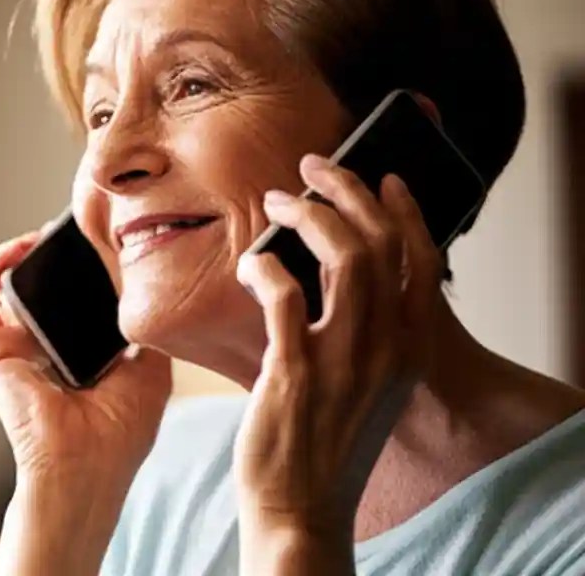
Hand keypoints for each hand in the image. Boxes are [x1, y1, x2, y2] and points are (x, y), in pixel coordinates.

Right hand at [0, 229, 171, 573]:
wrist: (85, 468)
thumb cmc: (118, 435)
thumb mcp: (150, 370)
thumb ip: (145, 330)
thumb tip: (148, 286)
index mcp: (75, 355)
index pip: (71, 302)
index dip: (81, 269)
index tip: (102, 240)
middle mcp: (40, 350)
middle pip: (37, 289)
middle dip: (50, 255)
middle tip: (74, 227)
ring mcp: (12, 350)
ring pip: (2, 288)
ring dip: (17, 254)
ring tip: (45, 232)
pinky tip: (18, 248)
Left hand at [233, 155, 443, 569]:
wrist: (302, 505)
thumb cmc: (325, 439)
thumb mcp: (368, 382)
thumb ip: (364, 330)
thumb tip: (330, 268)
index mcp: (411, 349)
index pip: (423, 259)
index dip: (403, 210)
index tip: (382, 177)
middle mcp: (389, 349)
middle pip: (382, 243)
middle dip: (348, 191)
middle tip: (314, 168)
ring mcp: (345, 360)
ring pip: (344, 257)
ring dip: (307, 215)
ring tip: (278, 201)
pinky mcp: (295, 371)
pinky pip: (282, 294)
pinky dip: (263, 267)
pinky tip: (249, 266)